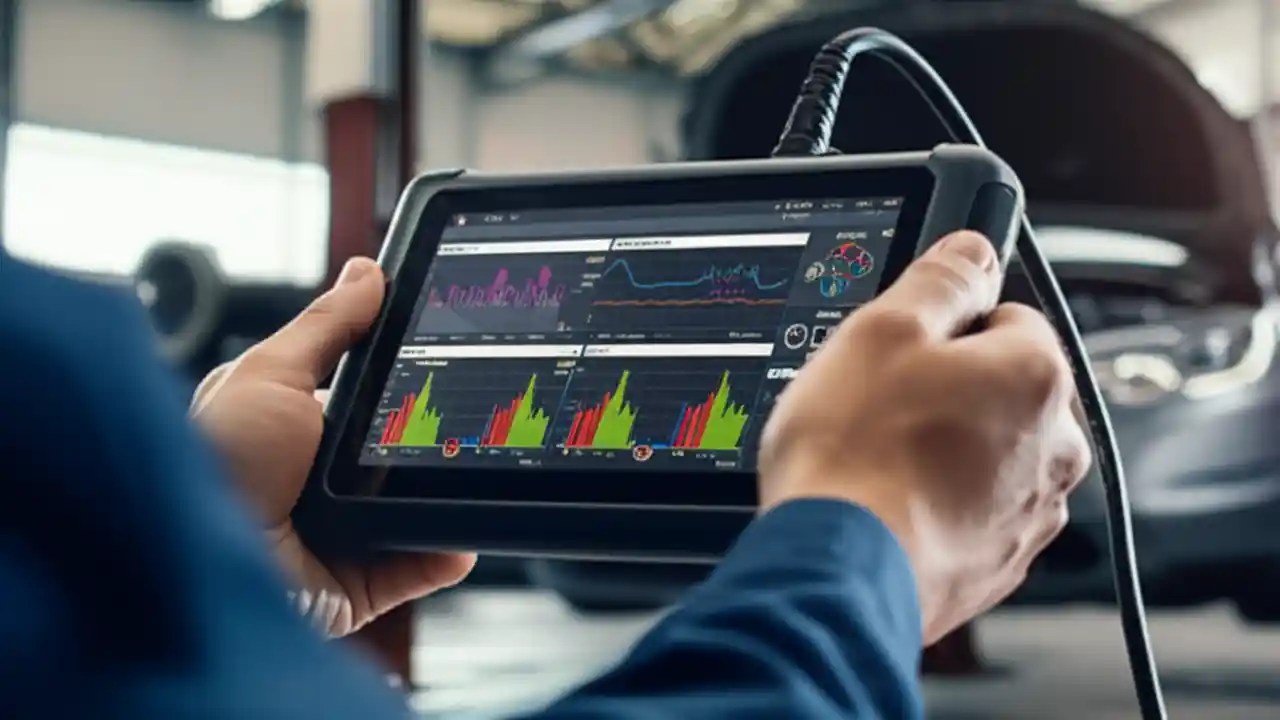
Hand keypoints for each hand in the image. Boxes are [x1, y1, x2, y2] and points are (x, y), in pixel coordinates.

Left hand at [190, 258, 475, 636]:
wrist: (207, 572)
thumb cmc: (213, 468)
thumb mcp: (269, 376)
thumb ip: (325, 326)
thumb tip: (368, 273)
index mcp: (292, 424)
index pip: (366, 390)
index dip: (405, 372)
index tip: (452, 348)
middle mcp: (317, 477)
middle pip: (399, 443)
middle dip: (433, 429)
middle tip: (466, 411)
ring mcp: (341, 530)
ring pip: (416, 501)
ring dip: (445, 487)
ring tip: (469, 466)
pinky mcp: (359, 580)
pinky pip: (420, 558)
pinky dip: (446, 545)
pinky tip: (459, 530)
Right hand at [758, 231, 1089, 644]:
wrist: (841, 573)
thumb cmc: (858, 456)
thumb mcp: (882, 330)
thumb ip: (941, 278)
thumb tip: (975, 247)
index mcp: (1037, 375)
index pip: (1007, 316)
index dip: (944, 326)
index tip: (903, 348)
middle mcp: (1055, 447)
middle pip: (999, 388)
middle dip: (948, 390)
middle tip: (880, 404)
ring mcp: (1031, 514)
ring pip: (987, 453)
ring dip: (943, 449)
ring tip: (876, 459)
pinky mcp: (999, 565)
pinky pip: (972, 512)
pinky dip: (936, 505)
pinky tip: (887, 503)